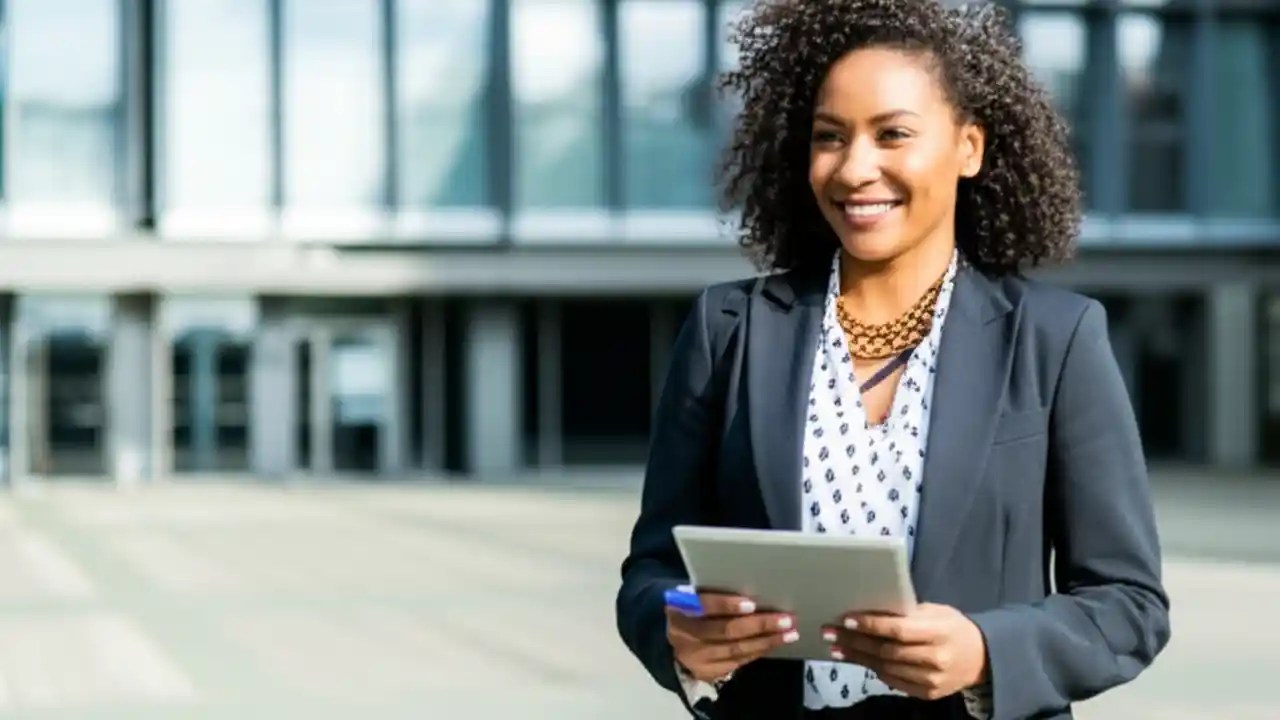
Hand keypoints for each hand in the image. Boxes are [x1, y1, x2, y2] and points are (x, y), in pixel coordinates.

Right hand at [665, 592, 799, 682]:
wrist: (663, 637)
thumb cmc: (687, 606)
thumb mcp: (690, 594)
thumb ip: (711, 592)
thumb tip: (753, 585)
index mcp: (679, 609)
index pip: (704, 606)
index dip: (727, 605)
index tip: (751, 603)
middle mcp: (685, 637)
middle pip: (726, 631)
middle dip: (759, 625)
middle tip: (786, 619)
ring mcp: (696, 659)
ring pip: (736, 650)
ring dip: (766, 641)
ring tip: (790, 633)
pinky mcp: (706, 673)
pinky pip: (737, 662)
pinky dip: (757, 651)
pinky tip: (774, 643)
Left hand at [821, 603, 987, 699]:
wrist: (980, 658)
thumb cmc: (953, 627)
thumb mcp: (937, 611)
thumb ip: (908, 612)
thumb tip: (871, 609)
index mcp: (940, 632)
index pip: (899, 629)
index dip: (871, 625)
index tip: (846, 618)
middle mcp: (936, 658)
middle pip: (887, 651)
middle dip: (855, 641)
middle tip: (830, 633)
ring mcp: (932, 680)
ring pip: (886, 668)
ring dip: (858, 657)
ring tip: (837, 647)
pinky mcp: (927, 694)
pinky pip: (893, 682)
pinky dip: (874, 670)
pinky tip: (859, 659)